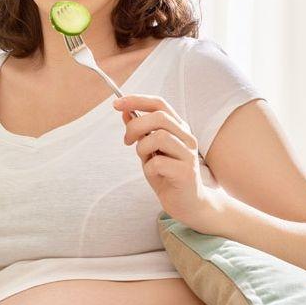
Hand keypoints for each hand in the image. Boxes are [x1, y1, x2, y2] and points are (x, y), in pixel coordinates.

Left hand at [113, 95, 223, 232]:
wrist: (188, 204)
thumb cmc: (167, 175)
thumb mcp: (149, 151)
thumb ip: (140, 132)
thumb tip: (124, 111)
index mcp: (178, 128)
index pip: (159, 104)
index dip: (137, 100)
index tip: (116, 103)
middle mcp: (187, 137)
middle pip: (159, 118)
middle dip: (135, 126)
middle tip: (126, 141)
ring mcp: (189, 154)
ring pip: (159, 137)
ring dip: (142, 148)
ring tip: (146, 160)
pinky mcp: (186, 172)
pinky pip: (158, 163)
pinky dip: (149, 168)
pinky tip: (156, 175)